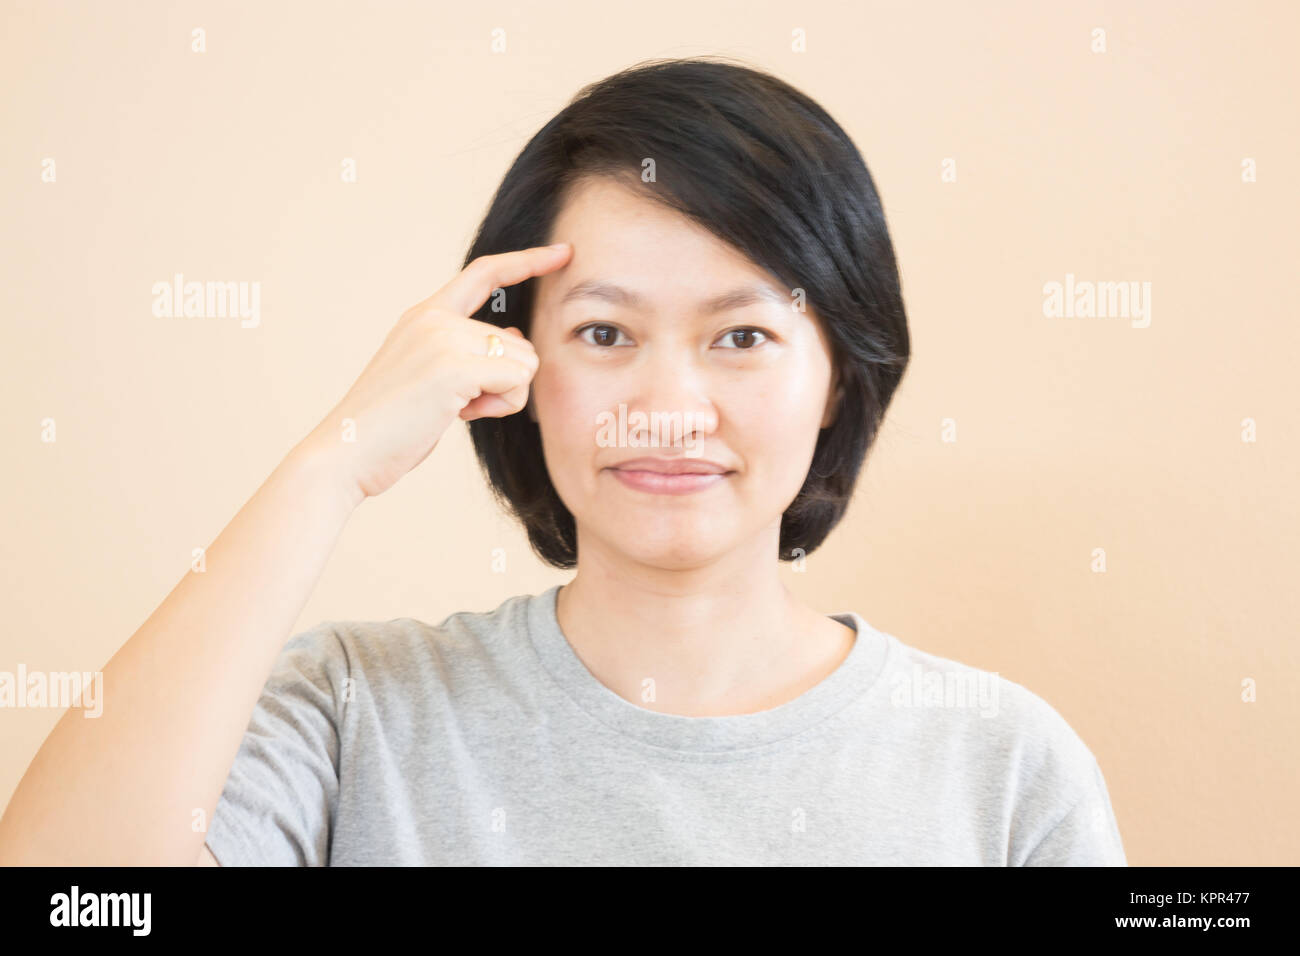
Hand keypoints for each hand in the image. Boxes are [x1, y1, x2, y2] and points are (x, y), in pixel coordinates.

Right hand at [299, 243, 570, 501]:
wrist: (346, 450)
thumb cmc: (390, 426)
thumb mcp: (431, 376)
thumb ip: (469, 351)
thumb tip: (515, 333)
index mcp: (425, 315)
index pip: (484, 273)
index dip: (526, 261)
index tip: (562, 252)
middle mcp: (435, 318)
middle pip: (519, 342)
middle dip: (504, 382)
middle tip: (459, 404)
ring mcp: (443, 338)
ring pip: (524, 364)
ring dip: (503, 398)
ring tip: (454, 410)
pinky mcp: (454, 366)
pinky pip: (517, 382)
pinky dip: (500, 406)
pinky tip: (461, 415)